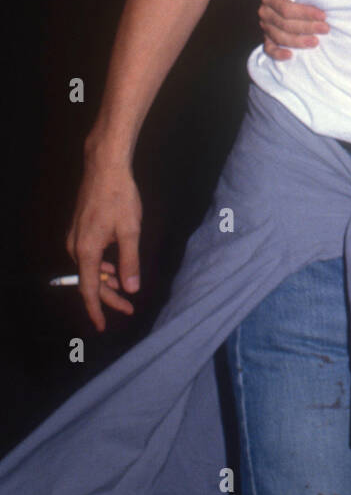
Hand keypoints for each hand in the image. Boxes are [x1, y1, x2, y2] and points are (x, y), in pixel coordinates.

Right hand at [65, 152, 142, 331]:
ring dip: (105, 282)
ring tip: (124, 290)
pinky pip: (87, 256)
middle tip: (128, 308)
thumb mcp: (130, 231)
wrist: (105, 168)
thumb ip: (130, 262)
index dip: (97, 309)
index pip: (88, 289)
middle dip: (108, 297)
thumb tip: (131, 289)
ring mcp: (75, 237)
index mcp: (86, 250)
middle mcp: (75, 246)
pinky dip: (100, 267)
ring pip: (88, 268)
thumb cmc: (120, 197)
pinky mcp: (79, 228)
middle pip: (89, 281)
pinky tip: (114, 268)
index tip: (102, 326)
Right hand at [258, 0, 328, 59]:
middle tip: (326, 29)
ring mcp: (266, 25)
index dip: (305, 14)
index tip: (323, 15)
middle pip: (285, 25)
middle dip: (307, 28)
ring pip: (279, 38)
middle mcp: (265, 11)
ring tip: (316, 42)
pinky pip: (269, 48)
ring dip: (298, 42)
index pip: (287, 9)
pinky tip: (290, 56)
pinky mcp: (268, 35)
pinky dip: (277, 54)